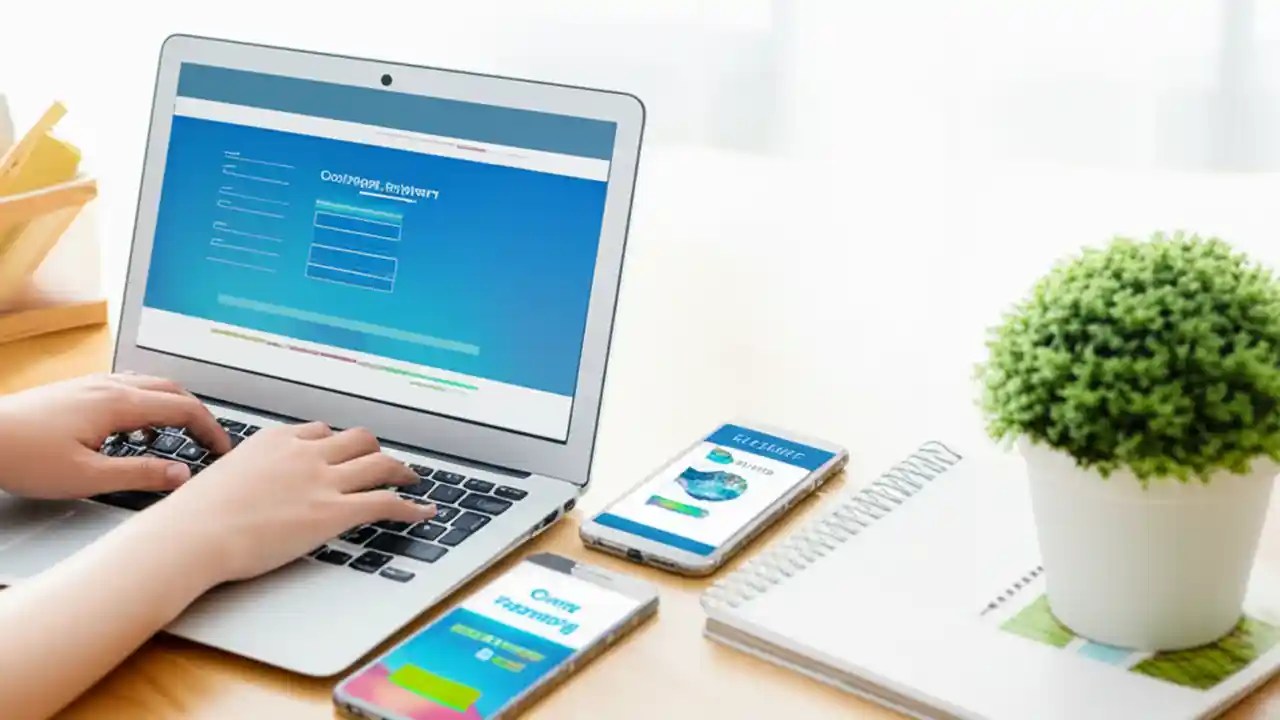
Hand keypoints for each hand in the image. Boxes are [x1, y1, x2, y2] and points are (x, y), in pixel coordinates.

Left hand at [0, 374, 231, 498]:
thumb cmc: (25, 457)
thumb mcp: (88, 477)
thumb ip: (141, 474)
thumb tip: (182, 475)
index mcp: (119, 404)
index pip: (183, 409)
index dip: (210, 429)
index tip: (222, 451)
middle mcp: (110, 387)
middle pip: (172, 390)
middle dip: (197, 414)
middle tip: (208, 441)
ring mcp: (93, 384)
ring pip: (150, 385)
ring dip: (172, 406)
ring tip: (177, 435)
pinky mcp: (78, 389)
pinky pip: (128, 388)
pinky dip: (147, 404)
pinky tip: (135, 428)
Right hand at [133, 422, 434, 585]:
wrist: (191, 536)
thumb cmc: (194, 517)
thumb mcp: (223, 479)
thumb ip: (246, 476)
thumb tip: (245, 491)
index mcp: (275, 440)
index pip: (319, 431)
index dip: (336, 445)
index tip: (343, 453)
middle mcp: (304, 453)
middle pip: (357, 439)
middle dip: (373, 451)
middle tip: (384, 463)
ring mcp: (322, 480)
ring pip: (379, 463)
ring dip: (400, 471)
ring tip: (411, 479)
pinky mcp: (334, 511)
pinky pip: (386, 501)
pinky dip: (412, 506)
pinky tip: (424, 512)